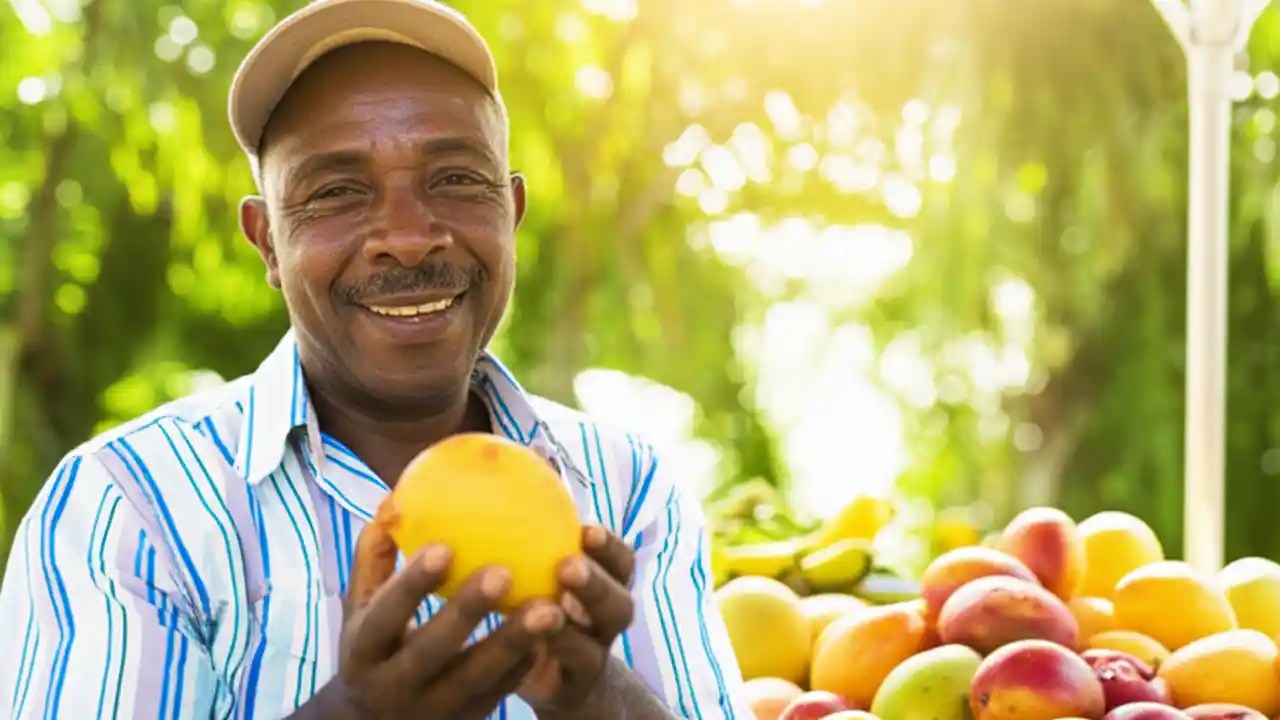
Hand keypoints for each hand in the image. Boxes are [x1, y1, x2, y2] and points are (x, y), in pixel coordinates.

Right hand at [303, 505, 566, 719]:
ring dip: (514, 642)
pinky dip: (525, 663)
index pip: (386, 615)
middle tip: (505, 572)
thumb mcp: (361, 609)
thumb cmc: (374, 645)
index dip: (412, 584)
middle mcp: (393, 686)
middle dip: (468, 612)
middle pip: (432, 650)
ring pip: (476, 678)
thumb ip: (375, 558)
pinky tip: (554, 632)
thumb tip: (394, 498)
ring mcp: (431, 710)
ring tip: (551, 608)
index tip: (445, 546)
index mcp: (364, 650)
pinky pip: (499, 693)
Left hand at [517, 525, 636, 714]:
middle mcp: (605, 621)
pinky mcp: (570, 688)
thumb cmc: (539, 602)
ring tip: (543, 612)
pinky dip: (543, 659)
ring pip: (595, 646)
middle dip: (598, 584)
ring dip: (570, 628)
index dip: (609, 546)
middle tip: (567, 566)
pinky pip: (562, 676)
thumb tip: (534, 449)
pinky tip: (513, 642)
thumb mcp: (540, 562)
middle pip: (620, 604)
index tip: (585, 527)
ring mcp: (592, 657)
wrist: (550, 674)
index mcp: (604, 585)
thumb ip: (539, 514)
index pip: (620, 562)